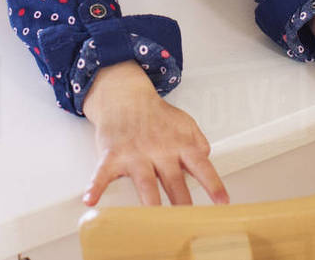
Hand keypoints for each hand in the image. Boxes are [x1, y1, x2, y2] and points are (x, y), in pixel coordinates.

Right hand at [82, 63, 229, 206]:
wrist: (125, 95)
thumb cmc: (154, 114)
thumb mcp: (185, 123)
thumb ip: (198, 142)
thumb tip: (207, 160)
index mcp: (179, 144)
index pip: (201, 166)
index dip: (213, 184)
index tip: (222, 201)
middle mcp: (160, 150)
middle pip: (174, 180)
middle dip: (182, 201)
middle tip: (188, 220)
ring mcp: (135, 153)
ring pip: (144, 181)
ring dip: (149, 200)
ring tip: (151, 217)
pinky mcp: (112, 155)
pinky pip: (103, 172)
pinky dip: (96, 185)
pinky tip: (91, 198)